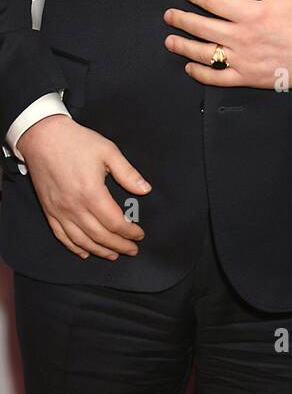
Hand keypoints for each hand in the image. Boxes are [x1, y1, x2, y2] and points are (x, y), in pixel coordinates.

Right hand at [17, 115, 148, 260]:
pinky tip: (85, 252)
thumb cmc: (77, 142)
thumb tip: (146, 190)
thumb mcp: (108, 151)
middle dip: (119, 246)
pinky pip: (61, 236)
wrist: (43, 137)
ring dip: (99, 251)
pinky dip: (74, 247)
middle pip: (100, 236)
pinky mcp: (49, 211)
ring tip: (113, 255)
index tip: (140, 234)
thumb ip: (127, 173)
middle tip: (132, 250)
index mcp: (91, 193)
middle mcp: (74, 207)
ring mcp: (60, 211)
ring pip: (81, 241)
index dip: (130, 232)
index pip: (115, 222)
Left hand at [164, 0, 291, 88]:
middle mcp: (243, 36)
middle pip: (201, 26)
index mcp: (252, 13)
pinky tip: (190, 67)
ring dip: (183, 46)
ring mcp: (243, 58)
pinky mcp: (246, 76)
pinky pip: (217, 77)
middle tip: (169, 15)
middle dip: (180, 19)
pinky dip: (200, 73)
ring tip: (170, 40)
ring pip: (204, 52)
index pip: (213, 1)